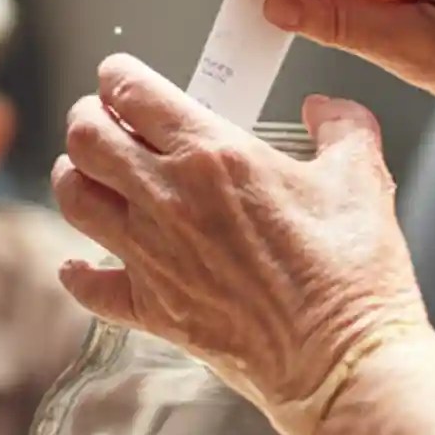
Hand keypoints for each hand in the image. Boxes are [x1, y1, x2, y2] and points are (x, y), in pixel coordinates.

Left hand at [53, 54, 426, 434]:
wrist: (341, 359)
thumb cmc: (351, 270)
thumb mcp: (361, 175)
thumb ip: (341, 125)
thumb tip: (326, 110)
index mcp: (213, 154)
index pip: (133, 93)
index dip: (116, 76)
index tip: (118, 76)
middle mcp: (168, 199)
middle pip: (86, 139)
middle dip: (87, 117)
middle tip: (103, 117)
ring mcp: (152, 256)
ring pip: (74, 200)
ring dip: (74, 178)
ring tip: (89, 173)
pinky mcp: (152, 309)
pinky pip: (88, 284)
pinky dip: (79, 270)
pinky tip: (83, 261)